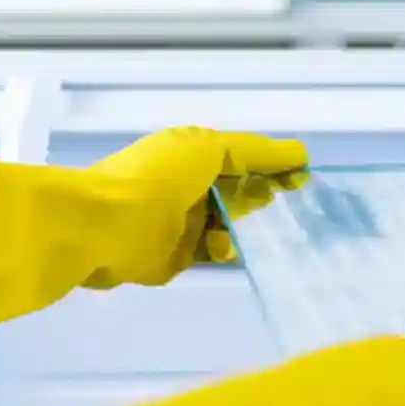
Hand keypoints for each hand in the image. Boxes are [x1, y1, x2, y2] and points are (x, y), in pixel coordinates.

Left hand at [84, 126, 307, 286]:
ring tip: (260, 230)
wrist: (100, 226)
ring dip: (247, 227)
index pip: (246, 156)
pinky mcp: (178, 256)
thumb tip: (301, 154)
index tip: (304, 177)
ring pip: (231, 224)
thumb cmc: (157, 179)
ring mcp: (184, 222)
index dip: (276, 165)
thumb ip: (258, 151)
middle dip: (266, 195)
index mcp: (194, 153)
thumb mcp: (210, 149)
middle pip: (241, 190)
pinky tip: (224, 249)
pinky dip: (225, 251)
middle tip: (292, 205)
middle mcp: (190, 184)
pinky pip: (214, 253)